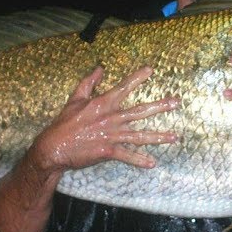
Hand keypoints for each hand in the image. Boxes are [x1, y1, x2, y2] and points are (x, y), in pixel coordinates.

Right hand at [30, 65, 179, 172]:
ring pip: (140, 135)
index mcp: (103, 103)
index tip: (151, 70)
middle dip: (160, 106)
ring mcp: (111, 135)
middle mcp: (111, 118)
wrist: (54, 147)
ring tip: (174, 137)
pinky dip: (139, 160)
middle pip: (140, 111)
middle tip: (176, 102)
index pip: (124, 87)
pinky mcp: (108, 151)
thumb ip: (89, 83)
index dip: (137, 78)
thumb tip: (99, 68)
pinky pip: (128, 156)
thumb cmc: (64, 123)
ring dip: (158, 137)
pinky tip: (152, 163)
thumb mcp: (74, 99)